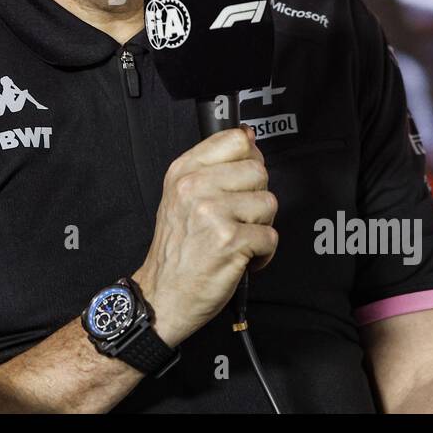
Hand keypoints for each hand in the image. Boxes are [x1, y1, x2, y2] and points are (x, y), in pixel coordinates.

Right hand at [133, 125, 277, 347]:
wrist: (161, 295)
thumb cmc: (176, 249)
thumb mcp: (180, 196)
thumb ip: (213, 166)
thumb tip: (248, 137)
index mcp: (184, 171)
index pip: (236, 139)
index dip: (248, 160)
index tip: (242, 180)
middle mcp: (195, 187)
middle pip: (258, 171)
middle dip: (255, 198)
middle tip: (236, 218)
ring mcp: (212, 213)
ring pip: (268, 203)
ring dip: (260, 227)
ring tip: (236, 238)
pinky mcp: (230, 241)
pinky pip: (270, 237)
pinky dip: (262, 254)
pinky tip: (240, 257)